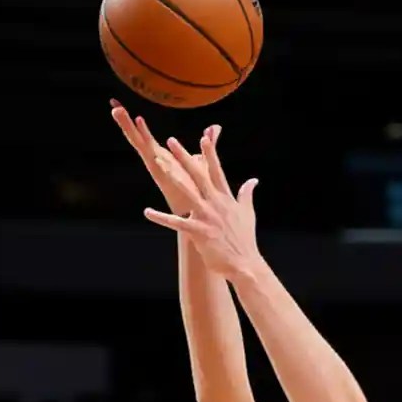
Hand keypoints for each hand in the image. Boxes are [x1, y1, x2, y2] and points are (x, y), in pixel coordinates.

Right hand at [110, 98, 219, 214]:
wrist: (198, 210)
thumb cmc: (200, 188)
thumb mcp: (203, 161)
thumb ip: (208, 144)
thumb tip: (215, 127)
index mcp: (163, 156)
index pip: (145, 136)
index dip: (135, 123)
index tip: (122, 106)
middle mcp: (157, 160)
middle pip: (138, 137)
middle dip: (126, 121)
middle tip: (114, 104)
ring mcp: (158, 165)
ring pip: (140, 143)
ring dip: (129, 127)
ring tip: (117, 110)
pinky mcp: (162, 170)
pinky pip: (150, 152)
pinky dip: (144, 139)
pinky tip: (138, 123)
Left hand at [141, 132, 261, 279]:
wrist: (244, 263)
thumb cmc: (245, 239)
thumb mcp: (248, 213)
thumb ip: (246, 194)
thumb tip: (253, 180)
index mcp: (226, 198)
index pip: (217, 171)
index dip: (209, 154)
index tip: (203, 137)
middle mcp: (216, 203)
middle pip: (198, 175)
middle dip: (184, 157)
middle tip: (172, 141)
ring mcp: (207, 217)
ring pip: (187, 192)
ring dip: (172, 176)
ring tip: (159, 164)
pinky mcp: (198, 232)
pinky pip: (176, 222)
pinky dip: (161, 218)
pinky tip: (148, 212)